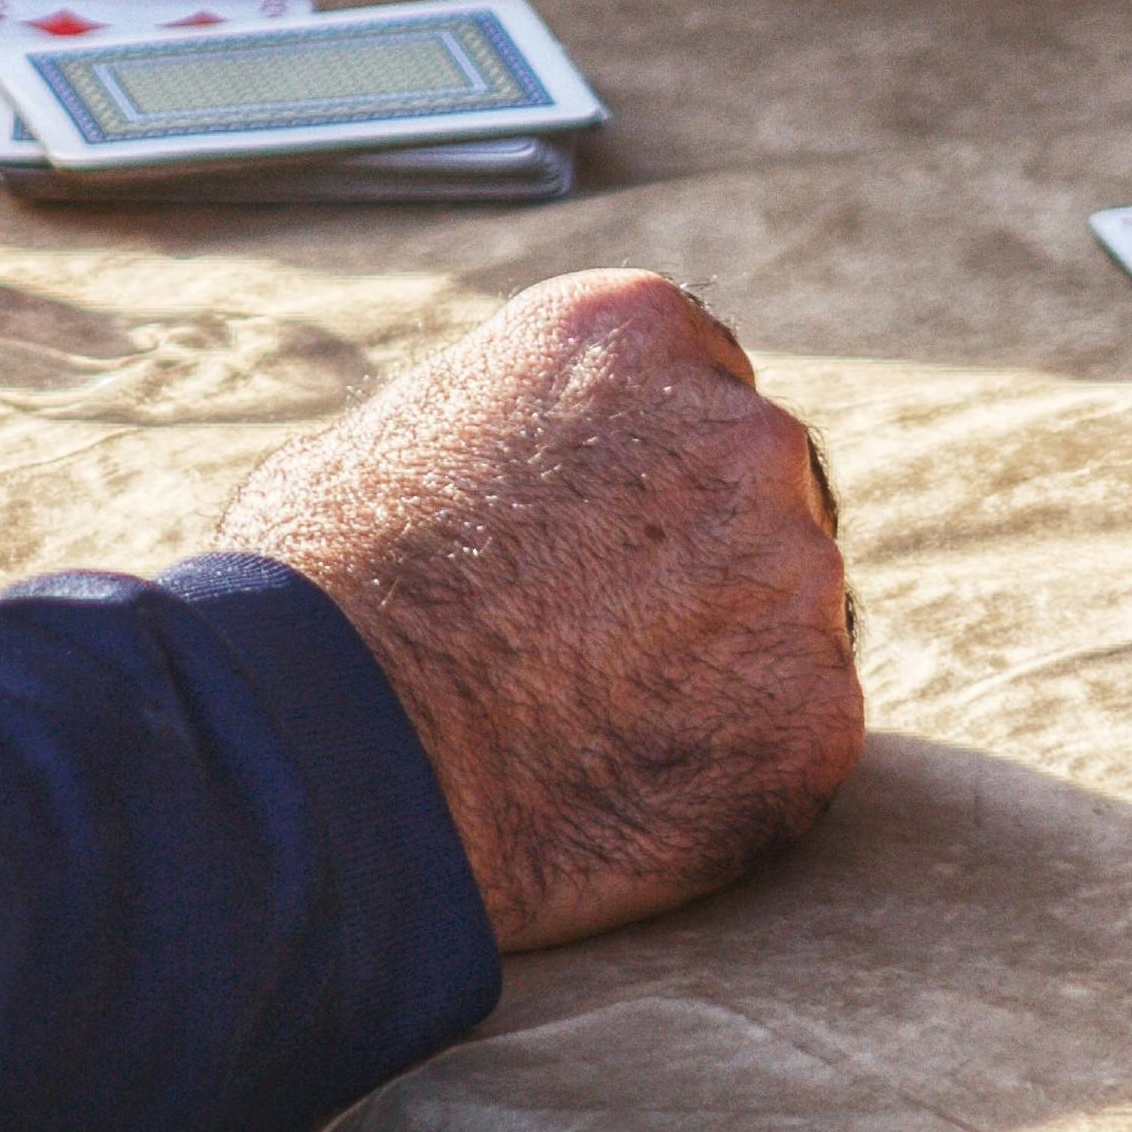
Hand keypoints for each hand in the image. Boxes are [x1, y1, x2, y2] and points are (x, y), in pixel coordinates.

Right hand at [223, 268, 859, 949]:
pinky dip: (731, 773)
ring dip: (716, 670)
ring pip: (784, 620)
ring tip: (587, 735)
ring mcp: (795, 576)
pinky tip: (626, 797)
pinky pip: (794, 736)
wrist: (325, 759)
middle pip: (755, 497)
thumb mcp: (389, 441)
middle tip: (588, 652)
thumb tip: (500, 459)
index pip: (692, 391)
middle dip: (694, 566)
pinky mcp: (814, 714)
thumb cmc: (317, 602)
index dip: (641, 478)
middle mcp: (745, 432)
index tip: (590, 549)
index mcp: (637, 334)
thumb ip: (498, 431)